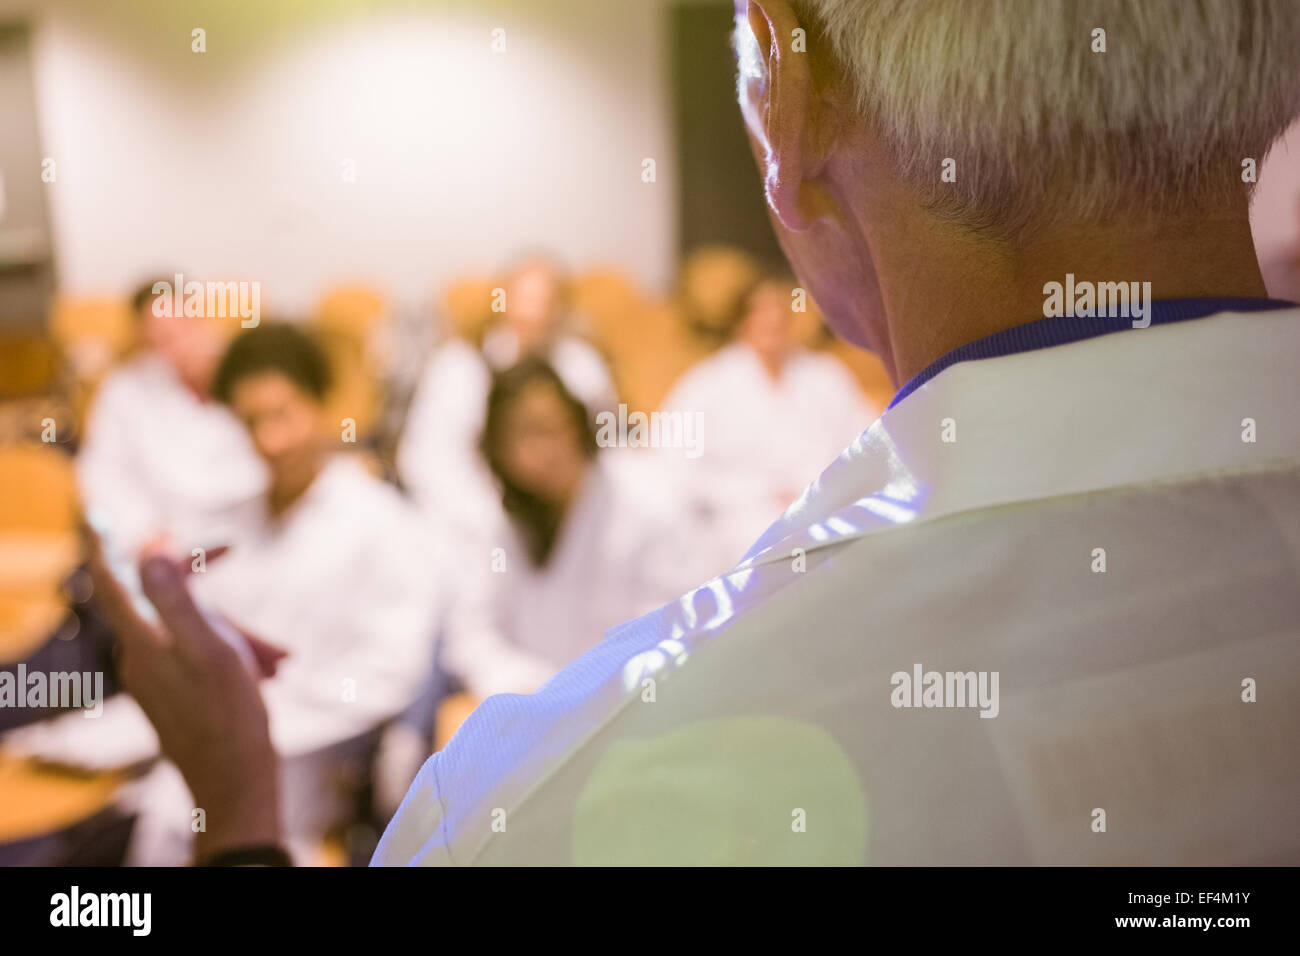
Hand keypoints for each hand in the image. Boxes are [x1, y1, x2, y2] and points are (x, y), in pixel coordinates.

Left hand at [83, 521, 286, 860]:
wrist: (236, 783)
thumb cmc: (230, 716)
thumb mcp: (210, 650)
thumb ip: (178, 601)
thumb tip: (150, 553)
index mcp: (143, 640)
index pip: (109, 579)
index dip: (101, 544)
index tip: (95, 513)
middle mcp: (143, 656)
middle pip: (165, 599)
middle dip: (210, 587)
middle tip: (232, 552)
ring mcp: (159, 677)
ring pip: (194, 629)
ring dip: (237, 630)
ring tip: (280, 655)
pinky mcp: (178, 695)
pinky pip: (203, 655)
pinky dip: (236, 653)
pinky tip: (272, 668)